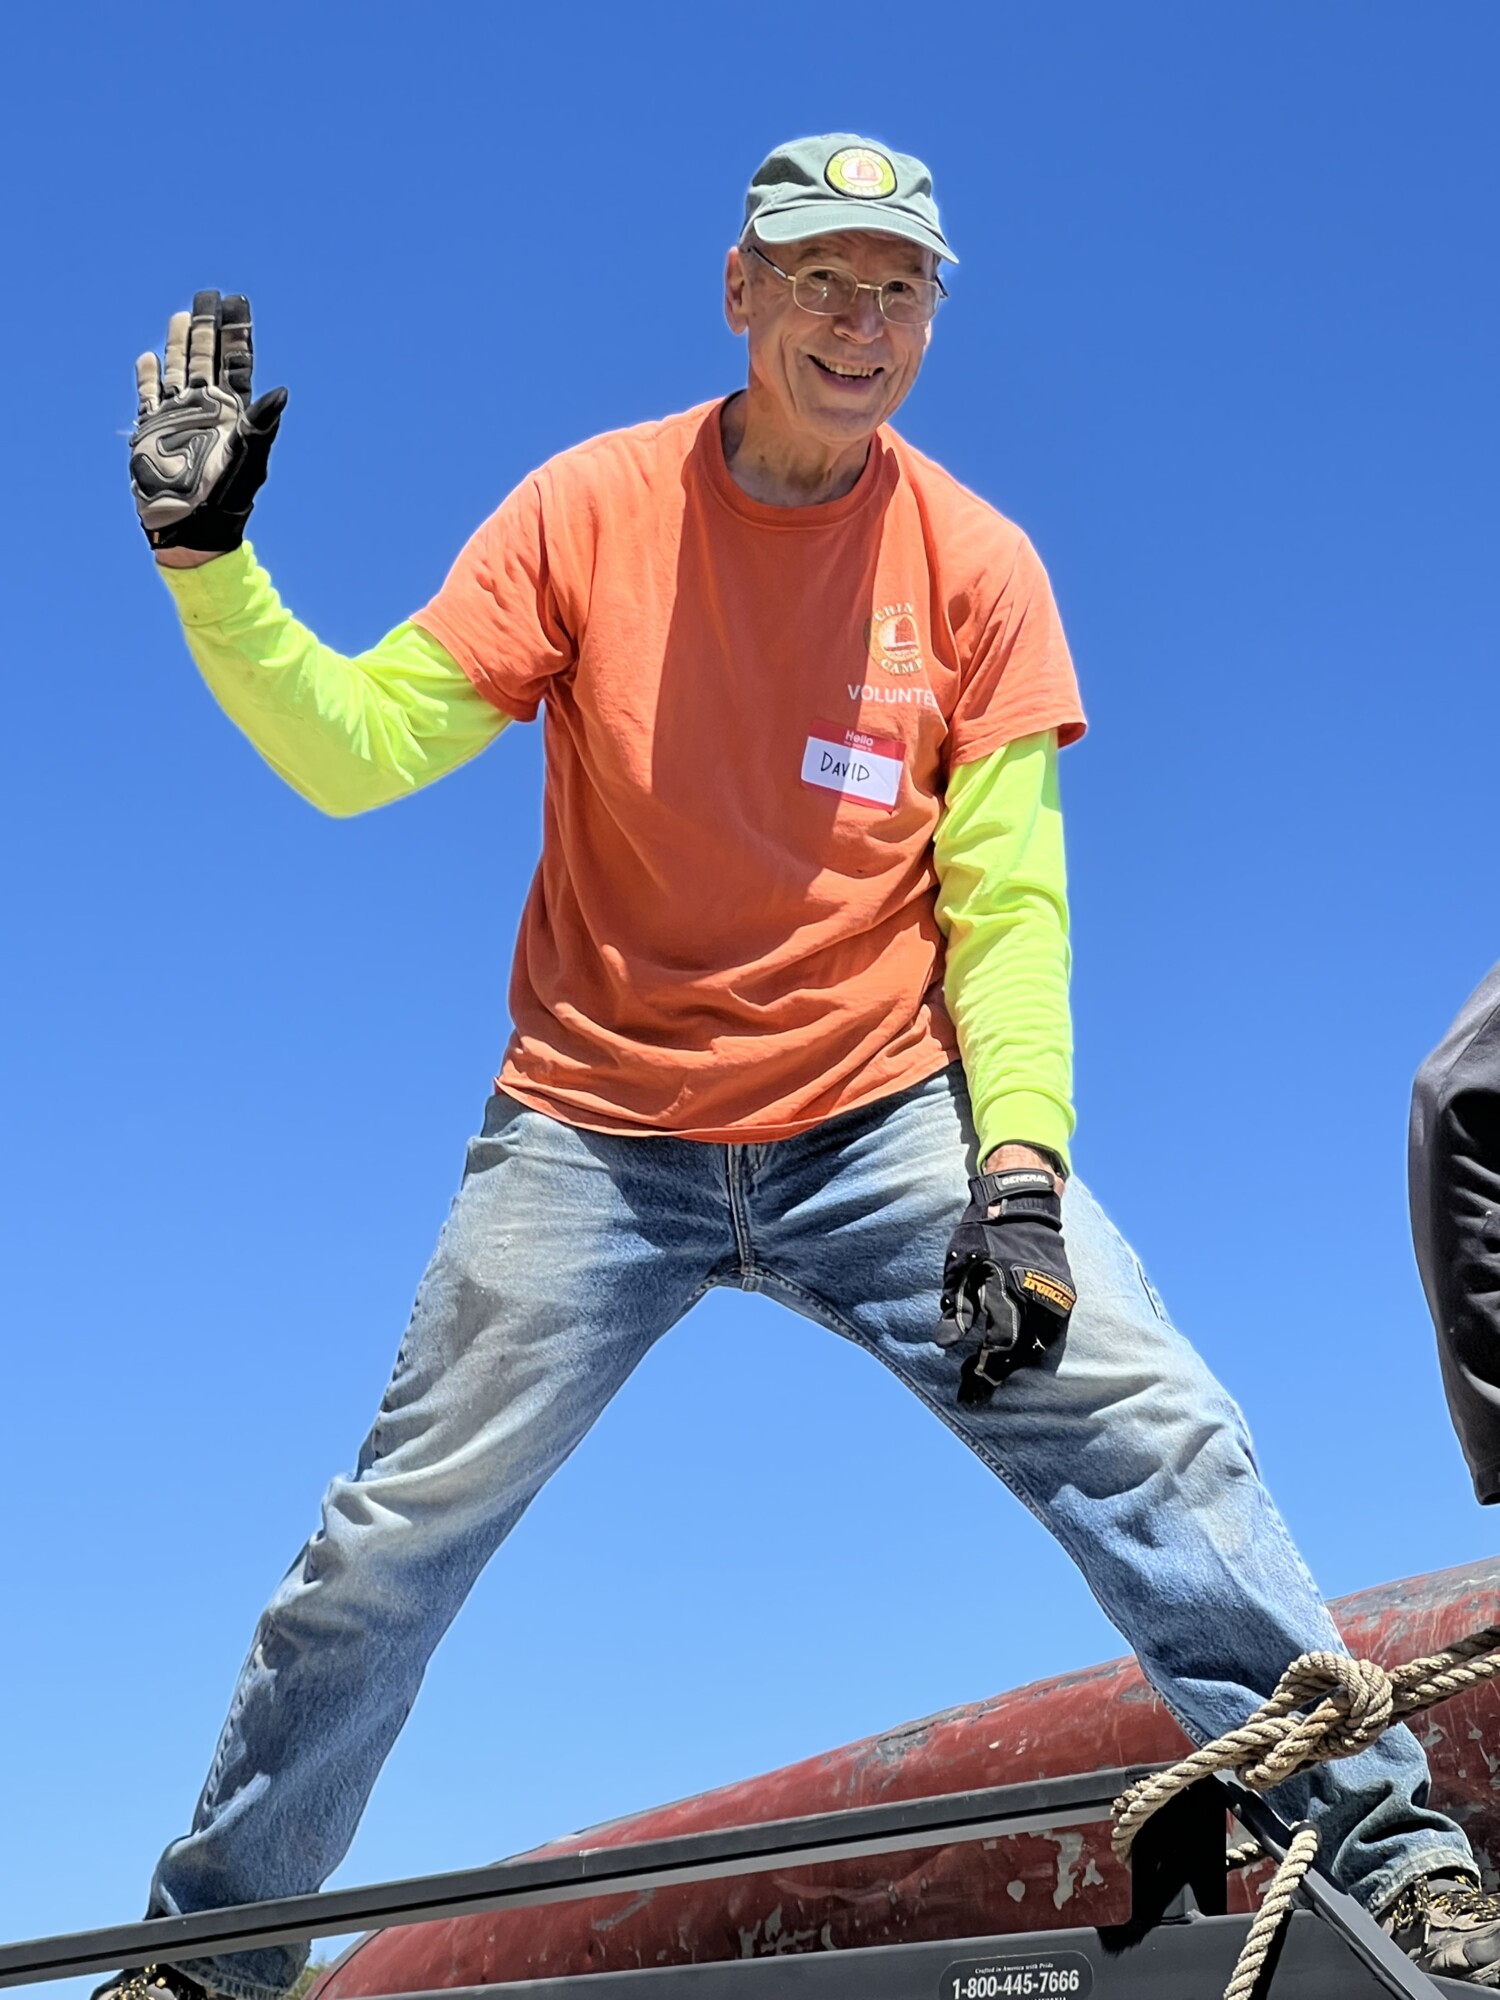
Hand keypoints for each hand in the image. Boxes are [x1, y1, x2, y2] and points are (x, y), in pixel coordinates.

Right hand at [130, 291, 285, 552]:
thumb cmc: (227, 497)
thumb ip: (262, 424)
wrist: (192, 525)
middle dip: (208, 326)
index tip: (237, 300)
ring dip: (180, 343)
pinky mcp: (153, 430)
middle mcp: (206, 408)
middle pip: (207, 357)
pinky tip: (149, 357)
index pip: (236, 361)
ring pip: (179, 370)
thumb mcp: (249, 458)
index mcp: (233, 411)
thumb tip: (282, 391)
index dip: (237, 332)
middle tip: (207, 294)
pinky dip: (148, 376)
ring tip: (181, 315)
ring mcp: (179, 416)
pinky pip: (150, 396)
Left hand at [936, 1169, 1075, 1405]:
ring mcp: (1052, 1295)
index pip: (995, 1344)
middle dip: (996, 1374)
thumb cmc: (981, 1234)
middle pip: (1017, 1351)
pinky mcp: (1064, 1292)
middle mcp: (1032, 1296)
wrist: (1021, 1204)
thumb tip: (945, 1343)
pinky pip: (1052, 1329)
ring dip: (1017, 1362)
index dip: (982, 1372)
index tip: (968, 1396)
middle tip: (977, 1392)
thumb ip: (956, 1306)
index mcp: (1002, 1289)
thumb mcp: (959, 1265)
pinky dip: (1036, 1344)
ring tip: (995, 1373)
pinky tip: (1020, 1353)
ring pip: (1038, 1345)